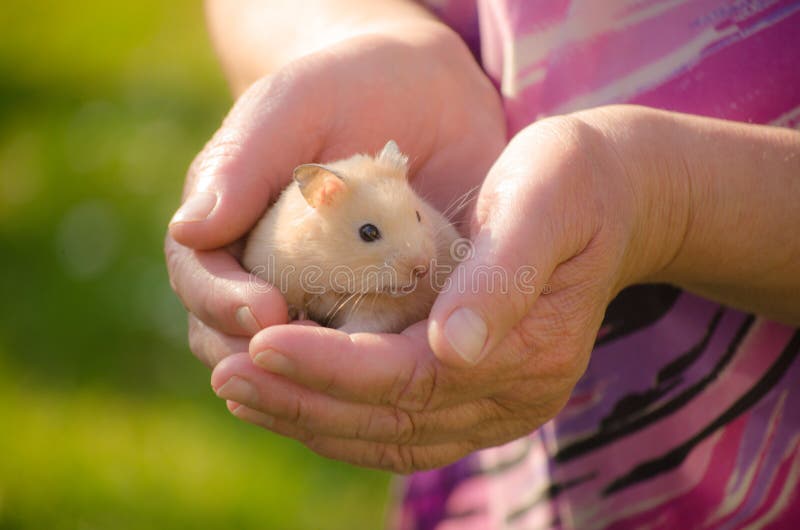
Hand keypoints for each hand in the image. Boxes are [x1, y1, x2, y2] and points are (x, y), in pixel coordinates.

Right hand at [165, 23, 505, 366]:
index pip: (199, 275)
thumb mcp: (298, 102)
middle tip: (302, 362)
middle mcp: (264, 266)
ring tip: (351, 383)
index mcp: (227, 220)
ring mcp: (319, 295)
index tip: (263, 311)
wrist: (426, 98)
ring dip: (315, 376)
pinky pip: (362, 354)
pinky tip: (397, 373)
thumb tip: (187, 230)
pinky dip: (370, 369)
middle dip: (259, 354)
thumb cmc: (351, 86)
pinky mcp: (374, 310)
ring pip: (295, 358)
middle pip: (233, 333)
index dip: (220, 301)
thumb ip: (244, 158)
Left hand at [208, 107, 689, 470]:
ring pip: (389, 438)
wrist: (617, 201)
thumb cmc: (572, 182)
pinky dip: (338, 415)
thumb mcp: (544, 201)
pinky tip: (291, 391)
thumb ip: (501, 274)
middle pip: (391, 422)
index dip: (331, 368)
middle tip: (229, 375)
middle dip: (304, 401)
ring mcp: (499, 405)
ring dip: (310, 417)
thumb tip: (451, 349)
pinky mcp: (480, 397)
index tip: (259, 344)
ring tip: (243, 389)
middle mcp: (515, 396)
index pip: (410, 379)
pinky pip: (400, 427)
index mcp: (529, 352)